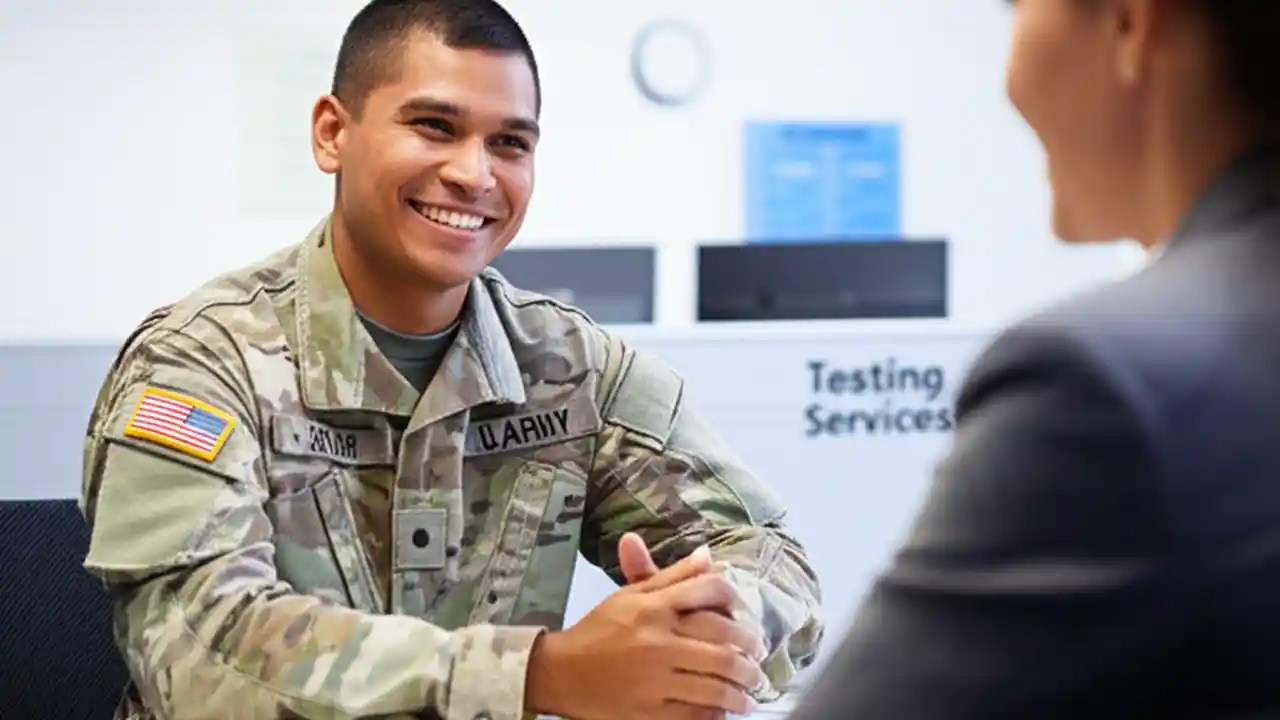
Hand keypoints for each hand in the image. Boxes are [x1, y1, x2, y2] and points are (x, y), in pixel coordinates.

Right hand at [524, 543, 764, 719]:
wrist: (561, 673)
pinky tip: (724, 709)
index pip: (709, 590)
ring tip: (750, 690)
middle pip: (723, 643)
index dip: (733, 596)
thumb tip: (709, 555)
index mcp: (653, 608)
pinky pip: (697, 715)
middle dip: (749, 652)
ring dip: (741, 689)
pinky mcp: (650, 713)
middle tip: (758, 659)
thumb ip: (672, 576)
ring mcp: (655, 680)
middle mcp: (657, 641)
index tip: (744, 609)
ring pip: (716, 684)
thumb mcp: (631, 596)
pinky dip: (717, 713)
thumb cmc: (599, 630)